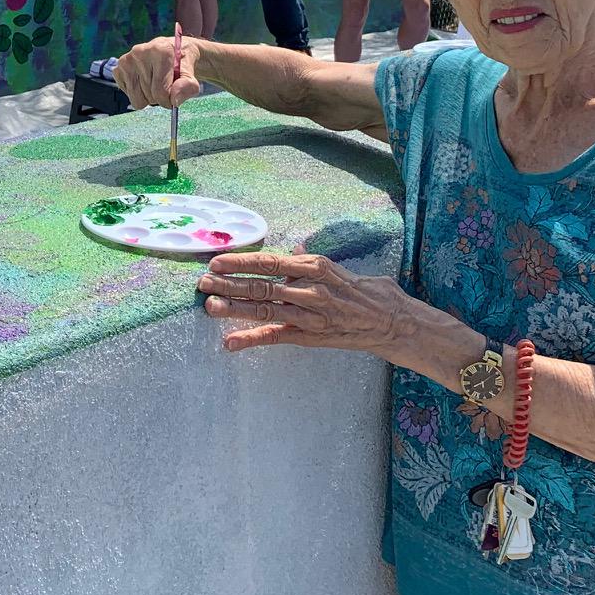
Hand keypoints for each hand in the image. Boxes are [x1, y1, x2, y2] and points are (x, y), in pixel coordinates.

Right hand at [113, 35, 201, 111]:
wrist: (174, 51)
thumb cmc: (183, 65)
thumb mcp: (191, 75)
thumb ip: (187, 87)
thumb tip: (174, 100)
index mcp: (160, 51)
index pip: (161, 92)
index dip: (170, 100)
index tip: (174, 95)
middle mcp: (140, 52)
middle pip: (149, 97)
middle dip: (159, 97)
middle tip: (165, 84)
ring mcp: (127, 60)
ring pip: (136, 99)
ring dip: (148, 96)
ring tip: (154, 82)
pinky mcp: (119, 68)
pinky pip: (128, 94)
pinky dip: (137, 92)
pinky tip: (144, 80)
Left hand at [196, 244, 415, 353]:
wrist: (392, 322)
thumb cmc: (366, 291)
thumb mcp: (337, 268)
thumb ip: (310, 262)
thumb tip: (294, 251)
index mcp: (314, 267)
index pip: (269, 262)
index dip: (241, 262)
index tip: (217, 262)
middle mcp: (309, 289)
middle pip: (261, 285)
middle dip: (228, 284)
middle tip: (202, 282)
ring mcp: (308, 315)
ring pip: (264, 309)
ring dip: (234, 308)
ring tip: (209, 306)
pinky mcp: (310, 336)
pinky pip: (276, 336)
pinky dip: (251, 340)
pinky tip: (230, 343)